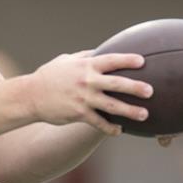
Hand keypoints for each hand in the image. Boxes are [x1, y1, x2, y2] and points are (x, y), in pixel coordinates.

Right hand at [27, 51, 150, 134]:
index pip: (111, 60)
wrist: (30, 95)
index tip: (143, 61)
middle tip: (151, 91)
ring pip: (112, 106)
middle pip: (117, 84)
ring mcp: (84, 99)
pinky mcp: (78, 114)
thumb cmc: (49, 75)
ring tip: (144, 115)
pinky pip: (99, 123)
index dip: (127, 60)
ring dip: (130, 111)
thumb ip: (84, 56)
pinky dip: (110, 128)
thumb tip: (99, 51)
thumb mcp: (66, 60)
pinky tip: (119, 131)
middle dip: (136, 88)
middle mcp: (87, 81)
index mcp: (86, 65)